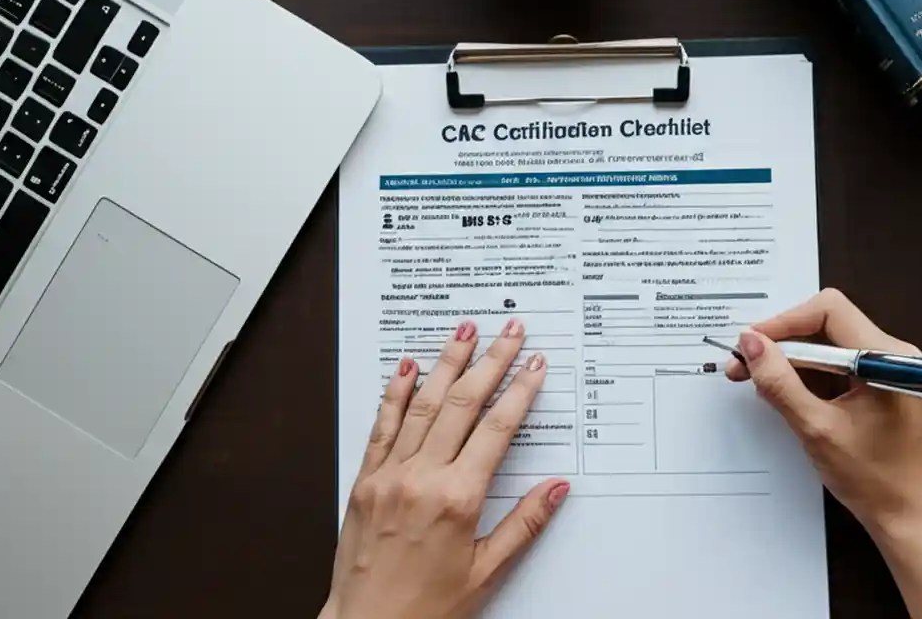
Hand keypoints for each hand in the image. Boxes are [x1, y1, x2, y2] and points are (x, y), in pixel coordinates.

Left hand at [321, 319, 570, 618]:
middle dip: (490, 361)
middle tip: (508, 331)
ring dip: (446, 363)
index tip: (534, 365)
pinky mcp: (365, 481)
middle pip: (463, 404)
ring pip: (422, 404)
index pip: (497, 429)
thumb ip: (523, 524)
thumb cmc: (425, 608)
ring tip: (464, 330)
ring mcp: (389, 475)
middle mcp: (421, 478)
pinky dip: (395, 393)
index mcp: (457, 499)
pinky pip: (382, 426)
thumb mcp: (487, 571)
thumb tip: (556, 488)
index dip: (520, 391)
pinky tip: (406, 367)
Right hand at [726, 289, 921, 533]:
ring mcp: (884, 369)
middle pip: (825, 325)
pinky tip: (782, 393)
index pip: (828, 311)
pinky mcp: (877, 385)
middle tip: (743, 365)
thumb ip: (780, 383)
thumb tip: (751, 344)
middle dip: (781, 344)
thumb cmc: (873, 478)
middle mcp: (890, 354)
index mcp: (885, 357)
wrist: (906, 515)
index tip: (752, 344)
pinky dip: (805, 376)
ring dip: (790, 362)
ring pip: (826, 346)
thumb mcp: (817, 429)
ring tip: (756, 381)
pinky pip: (835, 367)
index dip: (784, 322)